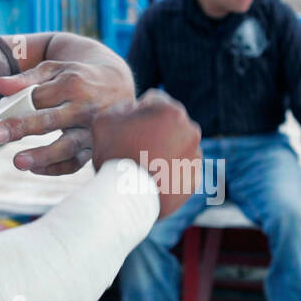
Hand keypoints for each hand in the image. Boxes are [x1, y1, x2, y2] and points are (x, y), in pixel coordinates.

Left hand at [0, 60, 135, 174]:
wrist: (117, 83)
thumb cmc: (77, 77)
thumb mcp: (54, 70)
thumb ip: (25, 78)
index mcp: (72, 84)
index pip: (37, 98)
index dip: (14, 108)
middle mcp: (84, 108)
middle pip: (50, 119)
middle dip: (22, 127)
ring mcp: (92, 130)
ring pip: (67, 146)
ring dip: (43, 155)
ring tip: (18, 162)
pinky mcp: (96, 147)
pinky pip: (77, 162)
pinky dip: (57, 168)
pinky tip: (35, 169)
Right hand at [91, 90, 201, 219]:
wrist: (126, 200)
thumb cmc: (113, 156)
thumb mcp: (105, 119)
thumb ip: (122, 106)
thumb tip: (135, 109)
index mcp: (172, 111)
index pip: (153, 101)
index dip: (137, 112)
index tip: (127, 129)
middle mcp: (191, 131)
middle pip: (168, 124)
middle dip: (155, 131)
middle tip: (134, 149)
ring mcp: (195, 157)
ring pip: (177, 146)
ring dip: (164, 151)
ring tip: (143, 166)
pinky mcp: (194, 179)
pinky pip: (180, 169)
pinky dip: (170, 172)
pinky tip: (153, 179)